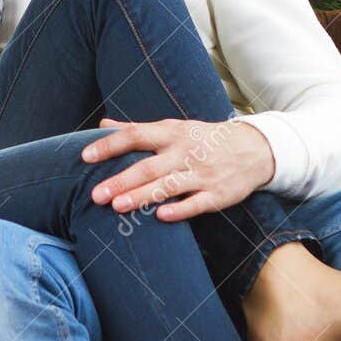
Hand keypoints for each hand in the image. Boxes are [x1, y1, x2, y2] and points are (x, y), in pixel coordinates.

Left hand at [83, 117, 275, 221]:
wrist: (254, 149)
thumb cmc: (203, 139)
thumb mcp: (173, 127)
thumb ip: (137, 129)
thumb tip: (102, 123)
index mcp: (171, 133)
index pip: (136, 135)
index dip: (110, 145)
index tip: (85, 156)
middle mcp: (184, 152)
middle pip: (148, 166)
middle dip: (121, 180)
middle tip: (96, 194)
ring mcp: (201, 174)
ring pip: (169, 186)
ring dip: (143, 196)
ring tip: (117, 206)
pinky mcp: (217, 194)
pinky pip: (197, 203)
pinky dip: (180, 209)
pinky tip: (161, 216)